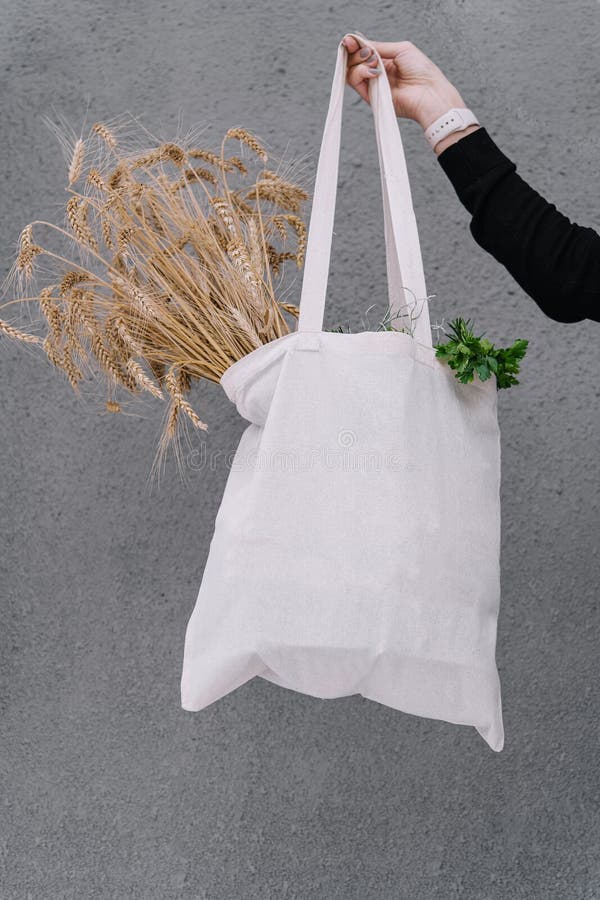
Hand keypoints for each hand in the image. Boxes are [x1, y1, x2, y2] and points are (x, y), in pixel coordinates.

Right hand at [342, 35, 470, 132]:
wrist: (428, 93)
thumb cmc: (421, 70)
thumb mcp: (401, 49)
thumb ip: (379, 46)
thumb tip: (361, 43)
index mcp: (386, 60)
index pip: (364, 51)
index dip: (355, 45)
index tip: (349, 40)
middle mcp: (378, 72)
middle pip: (355, 61)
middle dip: (355, 52)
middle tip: (364, 51)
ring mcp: (374, 85)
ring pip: (352, 72)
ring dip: (359, 63)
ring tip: (372, 62)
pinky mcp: (371, 97)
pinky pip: (356, 83)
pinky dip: (361, 73)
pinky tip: (373, 71)